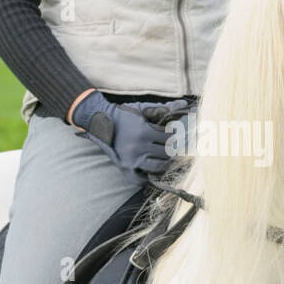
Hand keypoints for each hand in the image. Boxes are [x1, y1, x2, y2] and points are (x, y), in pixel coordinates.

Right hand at [72, 91, 188, 175]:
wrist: (101, 121)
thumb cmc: (124, 114)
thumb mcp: (142, 109)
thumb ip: (162, 108)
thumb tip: (183, 103)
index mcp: (145, 131)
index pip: (169, 138)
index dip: (174, 136)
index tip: (174, 135)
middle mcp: (139, 147)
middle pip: (166, 153)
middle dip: (171, 149)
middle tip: (173, 147)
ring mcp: (132, 158)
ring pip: (159, 166)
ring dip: (165, 163)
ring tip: (166, 159)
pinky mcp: (125, 167)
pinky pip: (139, 180)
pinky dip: (147, 179)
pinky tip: (152, 174)